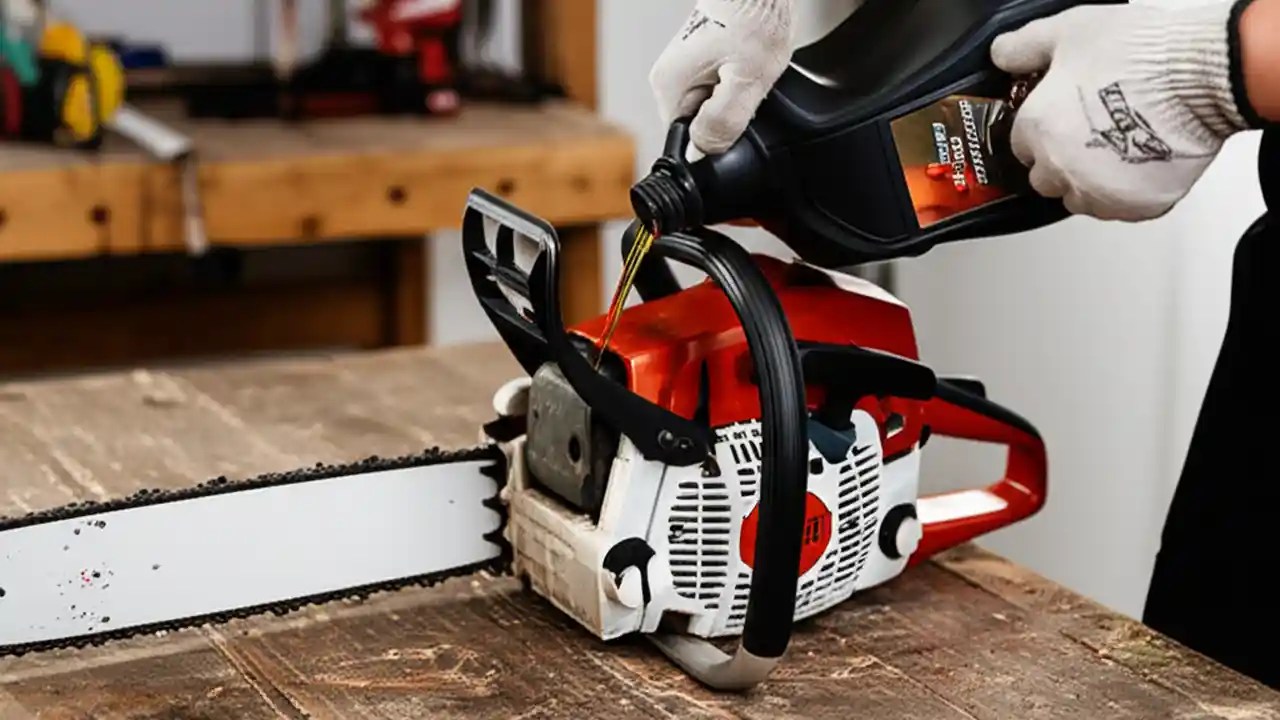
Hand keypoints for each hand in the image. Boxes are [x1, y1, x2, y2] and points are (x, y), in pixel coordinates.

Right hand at [650, 0, 793, 162]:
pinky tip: (748, 67)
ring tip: (748, 74)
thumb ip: (722, 123)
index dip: (716, 140)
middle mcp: (669, 79)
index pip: (686, 141)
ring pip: (711, 109)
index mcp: (669, 86)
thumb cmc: (754, 19)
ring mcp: (683, 69)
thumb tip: (699, 156)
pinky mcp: (699, 61)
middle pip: (699, 126)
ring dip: (735, 100)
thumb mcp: (746, 80)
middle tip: (747, 90)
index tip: (737, 118)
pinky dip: (738, 85)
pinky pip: (717, 91)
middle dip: (728, 119)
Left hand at [990, 1, 1256, 220]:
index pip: (1020, 145)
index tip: (1059, 122)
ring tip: (1117, 148)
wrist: (1201, 74)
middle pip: (1044, 178)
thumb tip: (1003, 55)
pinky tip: (1141, 162)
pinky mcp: (1135, 207)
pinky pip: (1121, 209)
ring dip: (1089, 182)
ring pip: (1079, 199)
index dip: (1041, 131)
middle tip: (1090, 135)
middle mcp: (1060, 167)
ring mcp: (1097, 192)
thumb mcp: (1069, 32)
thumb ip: (1024, 47)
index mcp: (1038, 129)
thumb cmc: (1142, 53)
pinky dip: (1127, 193)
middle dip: (1060, 160)